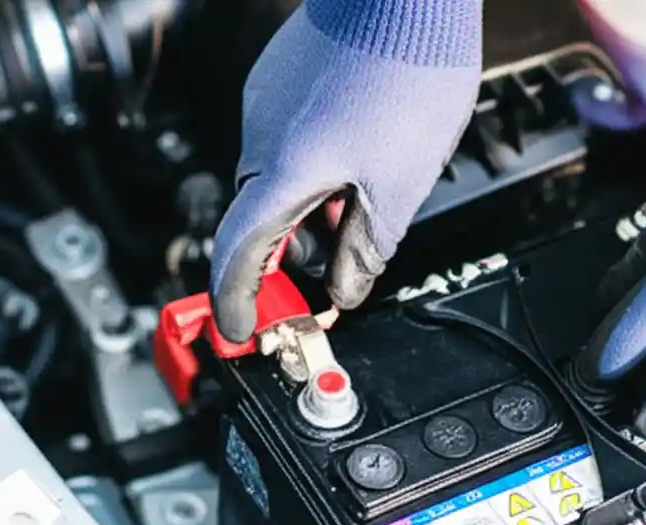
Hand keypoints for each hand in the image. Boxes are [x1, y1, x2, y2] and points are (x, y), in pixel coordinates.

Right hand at [210, 0, 481, 341]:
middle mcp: (261, 135)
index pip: (239, 254)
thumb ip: (368, 246)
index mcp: (284, 172)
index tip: (242, 329)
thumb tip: (348, 287)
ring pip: (278, 175)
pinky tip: (359, 153)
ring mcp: (267, 100)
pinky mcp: (281, 75)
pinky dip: (313, 164)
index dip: (236, 301)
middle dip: (293, 254)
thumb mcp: (401, 185)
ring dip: (310, 205)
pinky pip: (286, 137)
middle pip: (261, 217)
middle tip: (332, 274)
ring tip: (363, 204)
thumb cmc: (409, 74)